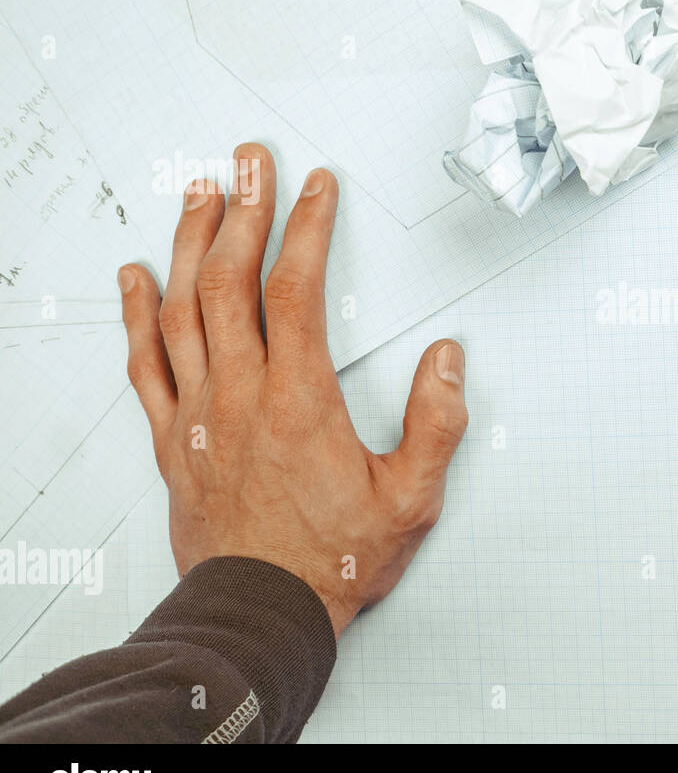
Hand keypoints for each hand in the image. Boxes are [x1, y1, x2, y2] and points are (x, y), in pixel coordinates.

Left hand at [117, 143, 467, 636]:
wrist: (261, 613)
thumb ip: (437, 424)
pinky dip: (136, 313)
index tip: (315, 186)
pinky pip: (143, 363)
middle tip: (248, 159)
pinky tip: (136, 276)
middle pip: (229, 281)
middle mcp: (240, 397)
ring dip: (189, 243)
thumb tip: (446, 359)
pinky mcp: (170, 439)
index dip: (305, 227)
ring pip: (182, 309)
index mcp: (299, 402)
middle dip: (241, 209)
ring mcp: (197, 415)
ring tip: (199, 192)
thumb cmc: (334, 561)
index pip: (296, 290)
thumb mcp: (412, 498)